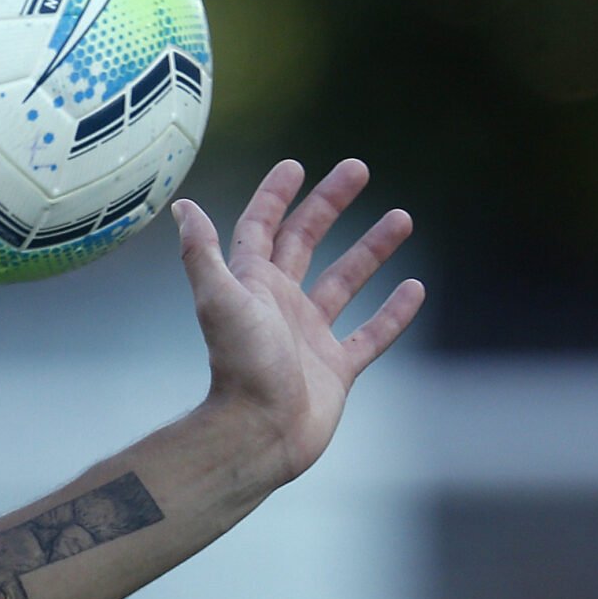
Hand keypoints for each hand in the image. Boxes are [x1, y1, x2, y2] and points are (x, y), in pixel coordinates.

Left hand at [173, 159, 423, 482]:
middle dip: (330, 204)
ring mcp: (309, 335)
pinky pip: (371, 334)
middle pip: (306, 240)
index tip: (297, 165)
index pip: (262, 226)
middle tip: (359, 169)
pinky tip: (415, 287)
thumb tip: (182, 206)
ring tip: (402, 217)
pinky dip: (393, 312)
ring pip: (346, 280)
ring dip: (371, 249)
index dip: (276, 195)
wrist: (259, 433)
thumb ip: (202, 253)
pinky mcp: (336, 368)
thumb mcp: (220, 300)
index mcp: (252, 284)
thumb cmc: (240, 366)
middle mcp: (279, 303)